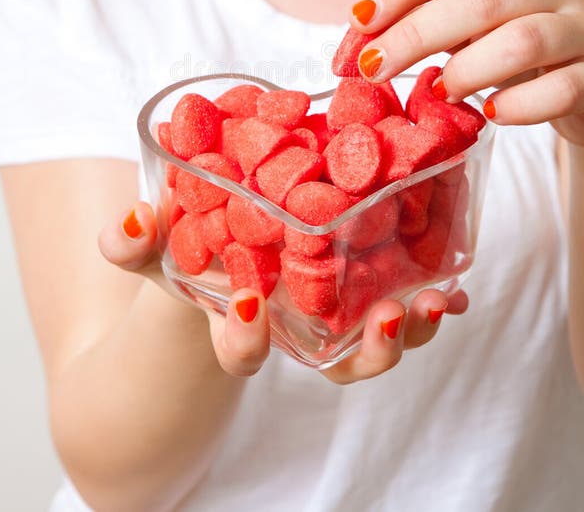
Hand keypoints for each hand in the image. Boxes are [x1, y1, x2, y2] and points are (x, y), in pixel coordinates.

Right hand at [98, 202, 466, 381]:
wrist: (224, 251)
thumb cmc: (192, 251)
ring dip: (413, 326)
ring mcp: (335, 315)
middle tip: (388, 320)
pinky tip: (453, 286)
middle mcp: (298, 330)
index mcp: (243, 321)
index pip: (240, 350)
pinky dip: (431, 298)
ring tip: (436, 301)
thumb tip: (133, 221)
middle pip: (337, 364)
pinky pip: (401, 302)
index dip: (242, 340)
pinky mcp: (362, 287)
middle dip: (368, 353)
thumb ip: (131, 241)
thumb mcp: (157, 247)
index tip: (247, 305)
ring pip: (379, 341)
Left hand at [350, 0, 583, 144]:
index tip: (360, 19)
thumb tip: (364, 30)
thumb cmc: (522, 36)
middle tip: (373, 67)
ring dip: (466, 70)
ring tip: (439, 90)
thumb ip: (434, 9)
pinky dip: (516, 106)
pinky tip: (489, 113)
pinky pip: (560, 90)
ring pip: (522, 40)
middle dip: (416, 34)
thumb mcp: (480, 11)